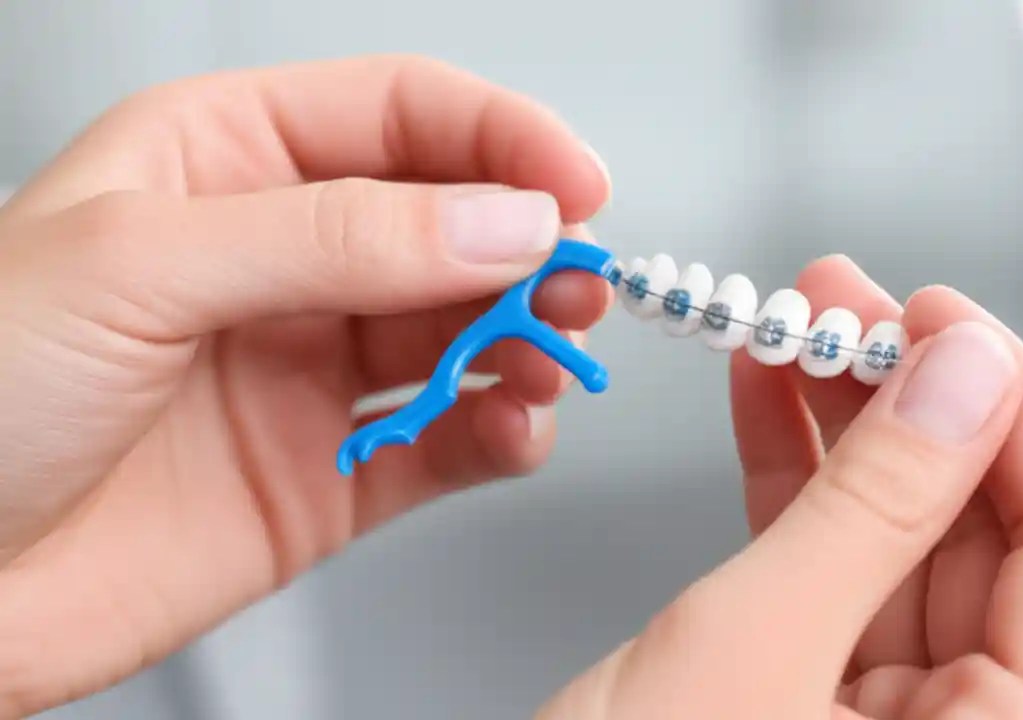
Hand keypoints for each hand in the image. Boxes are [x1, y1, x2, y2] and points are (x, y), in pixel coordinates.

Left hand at [0, 55, 609, 715]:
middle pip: (448, 225)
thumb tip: (497, 220)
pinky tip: (513, 428)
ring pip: (459, 333)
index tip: (572, 184)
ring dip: (524, 340)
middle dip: (527, 249)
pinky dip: (497, 433)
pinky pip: (445, 441)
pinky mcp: (328, 475)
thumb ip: (335, 237)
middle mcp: (280, 260)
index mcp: (223, 164)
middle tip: (577, 283)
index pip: (399, 117)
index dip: (499, 138)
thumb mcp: (140, 268)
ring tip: (549, 360)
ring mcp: (308, 371)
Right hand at [539, 260, 1022, 718]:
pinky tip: (763, 399)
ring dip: (842, 425)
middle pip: (978, 534)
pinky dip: (789, 478)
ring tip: (796, 328)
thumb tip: (964, 378)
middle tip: (851, 308)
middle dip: (910, 400)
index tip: (947, 323)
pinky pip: (819, 567)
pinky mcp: (793, 697)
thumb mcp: (752, 650)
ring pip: (890, 539)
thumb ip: (874, 508)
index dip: (1017, 413)